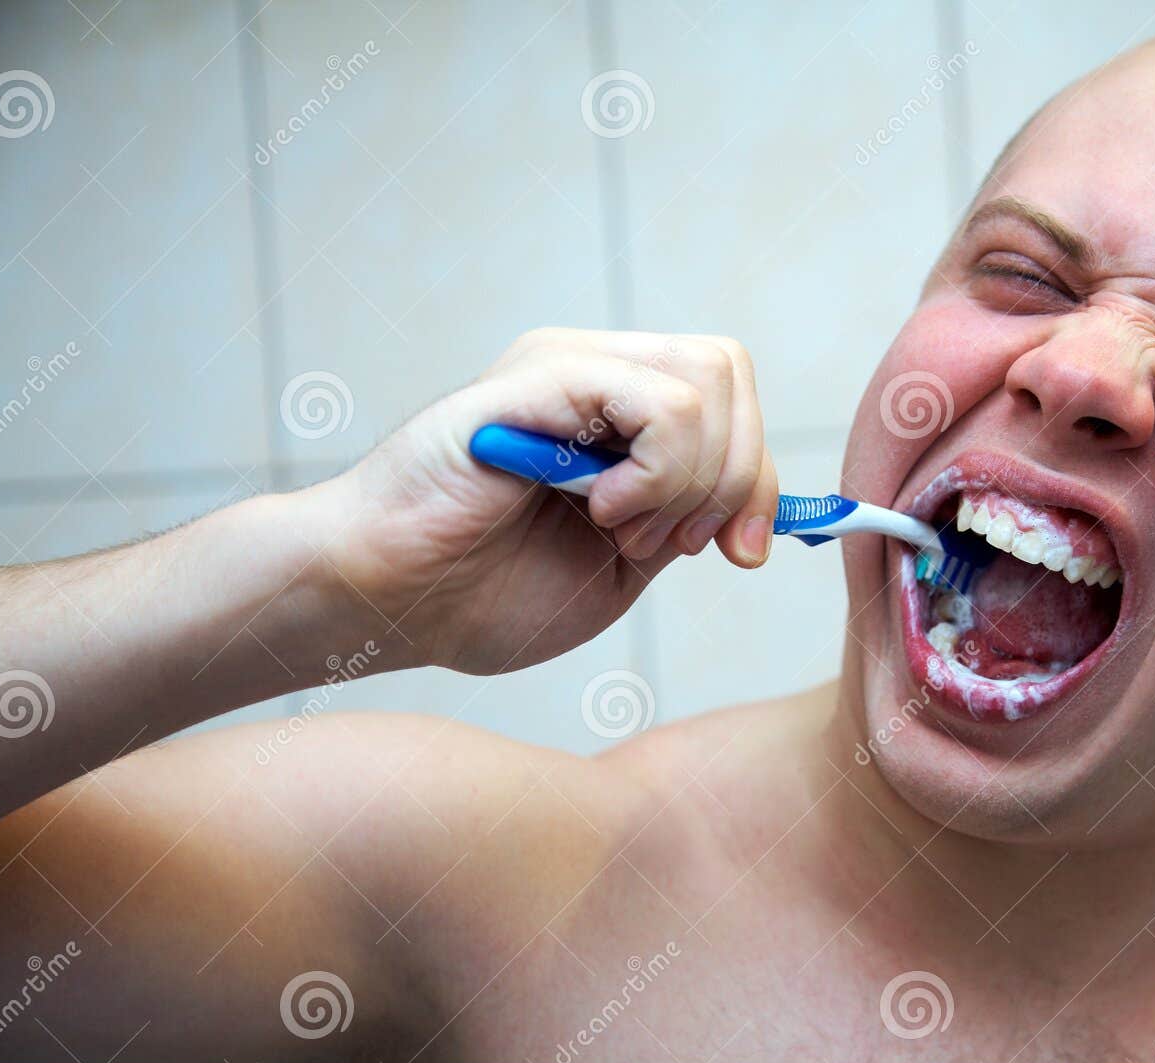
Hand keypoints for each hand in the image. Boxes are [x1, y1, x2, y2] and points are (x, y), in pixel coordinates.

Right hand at [314, 328, 778, 673]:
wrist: (392, 602)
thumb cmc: (483, 591)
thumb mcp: (620, 568)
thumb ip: (687, 524)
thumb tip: (762, 508)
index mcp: (621, 415)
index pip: (735, 403)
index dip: (759, 481)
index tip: (740, 555)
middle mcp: (599, 374)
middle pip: (732, 376)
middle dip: (733, 481)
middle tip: (667, 547)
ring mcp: (570, 367)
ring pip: (708, 383)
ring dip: (688, 481)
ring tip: (619, 529)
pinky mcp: (542, 377)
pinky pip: (661, 400)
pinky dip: (659, 471)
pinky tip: (601, 510)